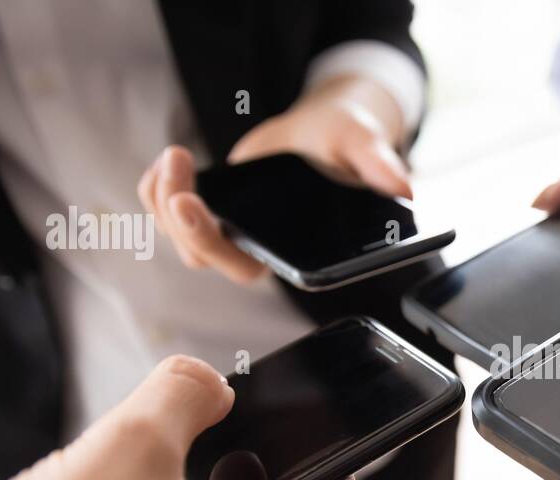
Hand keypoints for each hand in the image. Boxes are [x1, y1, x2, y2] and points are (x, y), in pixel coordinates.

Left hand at [139, 75, 411, 283]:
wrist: (327, 133)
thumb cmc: (346, 145)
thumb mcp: (361, 144)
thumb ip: (377, 164)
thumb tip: (403, 186)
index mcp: (292, 248)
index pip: (245, 265)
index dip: (210, 241)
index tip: (189, 204)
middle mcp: (258, 247)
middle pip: (201, 253)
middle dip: (179, 218)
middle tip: (177, 171)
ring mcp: (231, 231)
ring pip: (177, 236)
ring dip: (162, 198)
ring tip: (178, 156)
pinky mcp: (213, 210)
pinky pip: (166, 210)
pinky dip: (156, 187)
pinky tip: (170, 161)